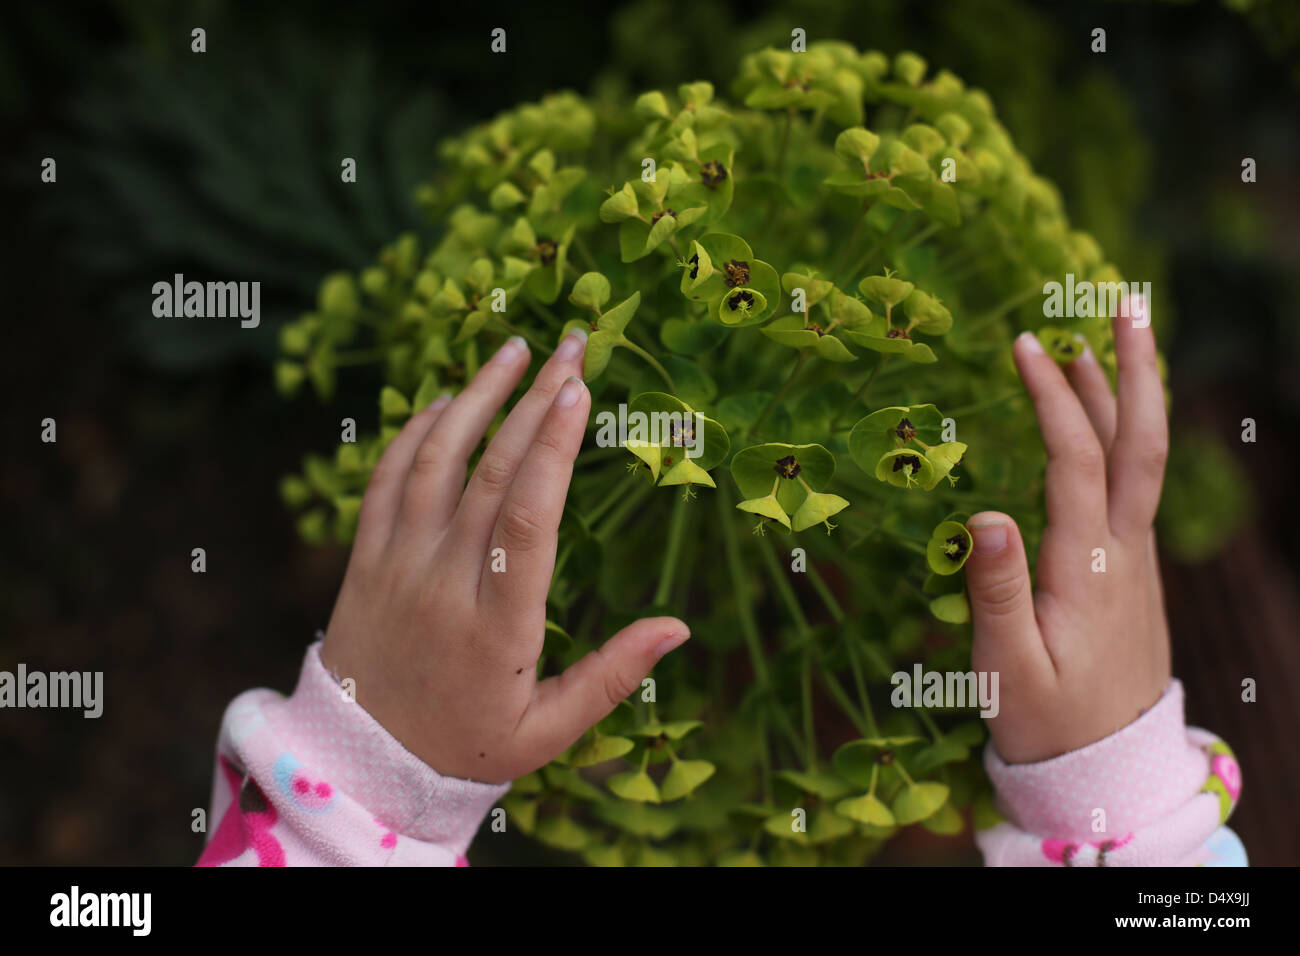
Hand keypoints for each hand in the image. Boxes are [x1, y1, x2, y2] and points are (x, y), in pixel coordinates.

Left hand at [319, 331, 689, 783]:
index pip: (528, 520)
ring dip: (475, 396)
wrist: (359, 763)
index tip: (581, 391)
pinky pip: (386, 479)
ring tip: (516, 349)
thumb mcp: (549, 729)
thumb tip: (680, 626)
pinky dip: (417, 431)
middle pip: (491, 474)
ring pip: (434, 461)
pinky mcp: (365, 558)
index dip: (554, 449)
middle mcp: (442, 583)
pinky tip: (448, 399)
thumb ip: (614, 676)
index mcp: (496, 625)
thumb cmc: (468, 745)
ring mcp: (397, 564)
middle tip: (573, 345)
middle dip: (535, 402)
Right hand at [966, 303, 1170, 763]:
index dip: (1053, 398)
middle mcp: (1124, 552)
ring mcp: (1136, 561)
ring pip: (1144, 461)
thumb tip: (985, 511)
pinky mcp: (1133, 573)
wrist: (1107, 768)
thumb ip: (996, 592)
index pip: (1076, 461)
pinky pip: (1135, 486)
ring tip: (1102, 340)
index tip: (1025, 343)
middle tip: (1125, 302)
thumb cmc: (1044, 722)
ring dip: (1129, 394)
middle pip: (1142, 444)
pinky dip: (1123, 436)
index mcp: (1088, 568)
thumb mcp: (1005, 667)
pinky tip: (1104, 423)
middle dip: (1135, 369)